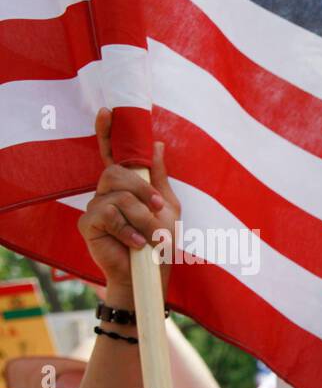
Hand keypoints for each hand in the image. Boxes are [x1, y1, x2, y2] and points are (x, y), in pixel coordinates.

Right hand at [76, 108, 179, 296]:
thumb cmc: (160, 242)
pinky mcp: (88, 225)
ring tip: (151, 237)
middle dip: (142, 190)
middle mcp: (106, 192)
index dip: (108, 133)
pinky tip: (137, 243)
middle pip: (116, 172)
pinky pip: (108, 215)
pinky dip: (129, 230)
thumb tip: (156, 144)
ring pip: (117, 196)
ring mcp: (94, 208)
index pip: (112, 154)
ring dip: (142, 218)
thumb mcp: (167, 207)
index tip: (108, 112)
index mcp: (125, 186)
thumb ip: (158, 177)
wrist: (152, 275)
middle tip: (158, 209)